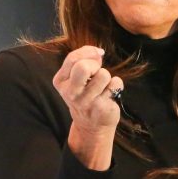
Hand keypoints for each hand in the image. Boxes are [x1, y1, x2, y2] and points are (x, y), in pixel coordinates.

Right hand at [54, 45, 123, 168]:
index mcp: (61, 82)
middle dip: (95, 64)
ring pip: (103, 74)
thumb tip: (98, 52)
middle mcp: (71, 93)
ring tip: (103, 86)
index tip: (96, 56)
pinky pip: (116, 83)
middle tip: (96, 72)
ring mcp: (86, 102)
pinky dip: (116, 85)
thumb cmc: (84, 96)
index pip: (72, 58)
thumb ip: (81, 61)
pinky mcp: (102, 108)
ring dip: (107, 77)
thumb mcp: (74, 79)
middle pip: (83, 67)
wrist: (91, 126)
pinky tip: (110, 94)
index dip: (88, 52)